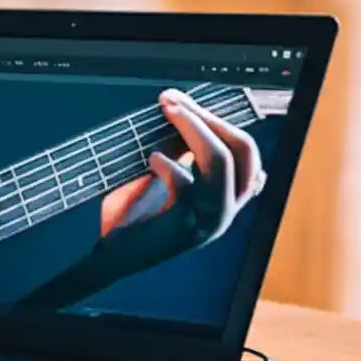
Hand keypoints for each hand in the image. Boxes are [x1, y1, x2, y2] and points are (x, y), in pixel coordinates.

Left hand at [101, 88, 265, 242]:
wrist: (115, 259)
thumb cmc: (136, 217)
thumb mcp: (167, 180)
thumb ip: (182, 154)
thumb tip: (182, 111)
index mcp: (229, 197)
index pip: (245, 150)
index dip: (217, 119)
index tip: (184, 101)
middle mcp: (229, 210)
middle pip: (241, 149)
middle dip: (208, 117)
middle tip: (173, 101)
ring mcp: (212, 220)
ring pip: (219, 160)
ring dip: (193, 128)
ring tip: (167, 113)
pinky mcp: (187, 227)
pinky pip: (186, 185)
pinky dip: (168, 165)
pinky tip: (151, 160)